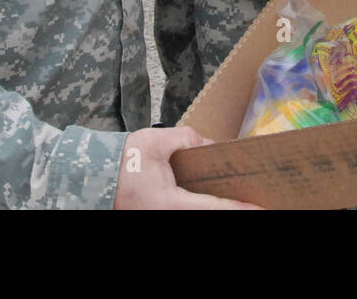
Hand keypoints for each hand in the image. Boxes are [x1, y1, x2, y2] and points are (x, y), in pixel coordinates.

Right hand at [114, 127, 261, 209]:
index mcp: (172, 204)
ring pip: (200, 212)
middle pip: (210, 214)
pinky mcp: (162, 214)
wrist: (94, 179)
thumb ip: (186, 139)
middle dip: (233, 208)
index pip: (215, 208)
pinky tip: (218, 198)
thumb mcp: (155, 142)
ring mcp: (165, 218)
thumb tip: (209, 144)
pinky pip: (189, 210)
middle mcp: (170, 217)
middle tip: (260, 203)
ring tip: (242, 200)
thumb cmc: (122, 163)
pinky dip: (206, 205)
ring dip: (219, 206)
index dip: (241, 209)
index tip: (262, 208)